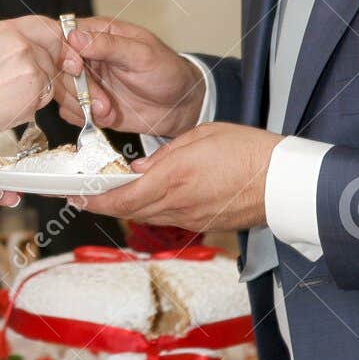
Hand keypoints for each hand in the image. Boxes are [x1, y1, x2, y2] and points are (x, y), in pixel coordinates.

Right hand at [0, 15, 65, 146]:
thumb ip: (8, 44)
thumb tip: (29, 49)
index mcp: (5, 30)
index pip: (47, 27)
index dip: (54, 43)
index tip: (55, 53)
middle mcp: (21, 44)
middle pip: (51, 55)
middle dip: (43, 70)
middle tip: (19, 84)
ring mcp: (30, 68)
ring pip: (49, 79)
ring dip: (36, 90)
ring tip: (5, 96)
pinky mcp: (35, 91)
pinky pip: (44, 99)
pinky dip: (32, 105)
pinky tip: (7, 106)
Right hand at [57, 17, 206, 137]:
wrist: (179, 106)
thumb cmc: (167, 72)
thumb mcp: (142, 55)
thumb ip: (109, 46)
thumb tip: (75, 36)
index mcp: (98, 33)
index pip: (62, 36)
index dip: (63, 54)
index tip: (77, 69)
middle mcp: (86, 56)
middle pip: (57, 68)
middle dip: (77, 89)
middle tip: (102, 103)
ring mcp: (85, 80)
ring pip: (61, 91)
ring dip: (82, 106)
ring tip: (108, 112)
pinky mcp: (87, 103)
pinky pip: (69, 111)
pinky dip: (83, 118)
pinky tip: (105, 117)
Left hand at [71, 122, 280, 231]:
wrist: (284, 182)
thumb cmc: (248, 151)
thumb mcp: (200, 137)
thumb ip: (164, 155)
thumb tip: (139, 170)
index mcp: (173, 178)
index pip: (122, 197)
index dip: (94, 200)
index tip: (74, 197)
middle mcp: (177, 203)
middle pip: (128, 211)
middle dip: (102, 205)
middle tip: (81, 197)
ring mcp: (189, 217)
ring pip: (145, 216)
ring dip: (124, 208)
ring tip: (107, 197)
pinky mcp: (201, 223)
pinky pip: (165, 218)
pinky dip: (148, 210)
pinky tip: (143, 199)